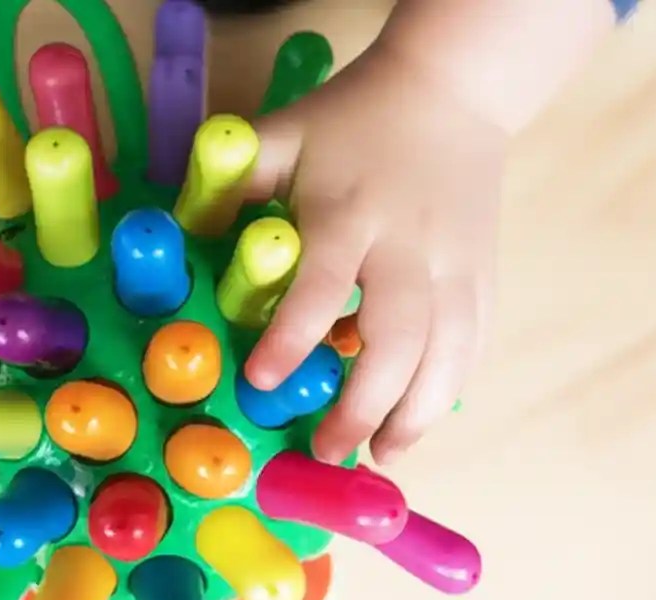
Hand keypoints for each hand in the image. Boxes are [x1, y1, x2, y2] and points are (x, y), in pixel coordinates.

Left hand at [246, 47, 504, 465]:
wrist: (453, 87)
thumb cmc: (353, 117)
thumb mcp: (282, 134)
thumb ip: (231, 181)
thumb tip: (170, 232)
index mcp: (350, 211)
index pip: (324, 284)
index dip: (292, 338)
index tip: (262, 384)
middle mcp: (409, 245)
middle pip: (397, 337)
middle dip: (364, 405)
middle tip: (328, 451)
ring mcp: (456, 263)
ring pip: (448, 353)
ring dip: (416, 414)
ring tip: (382, 457)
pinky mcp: (485, 274)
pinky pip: (474, 344)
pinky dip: (450, 389)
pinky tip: (422, 419)